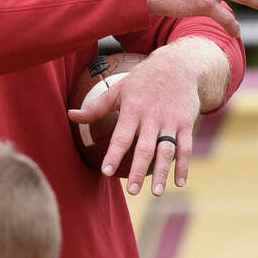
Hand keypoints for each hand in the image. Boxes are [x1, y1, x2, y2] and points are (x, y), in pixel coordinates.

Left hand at [66, 39, 229, 195]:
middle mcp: (152, 116)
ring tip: (156, 192)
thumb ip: (96, 107)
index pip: (121, 136)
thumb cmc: (143, 80)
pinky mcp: (186, 123)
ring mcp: (171, 121)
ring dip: (162, 172)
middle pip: (145, 147)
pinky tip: (179, 183)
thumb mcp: (119, 89)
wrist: (179, 65)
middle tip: (131, 190)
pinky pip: (186, 147)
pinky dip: (184, 165)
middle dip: (138, 170)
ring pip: (167, 150)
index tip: (105, 172)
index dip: (114, 154)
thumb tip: (71, 115)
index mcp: (133, 108)